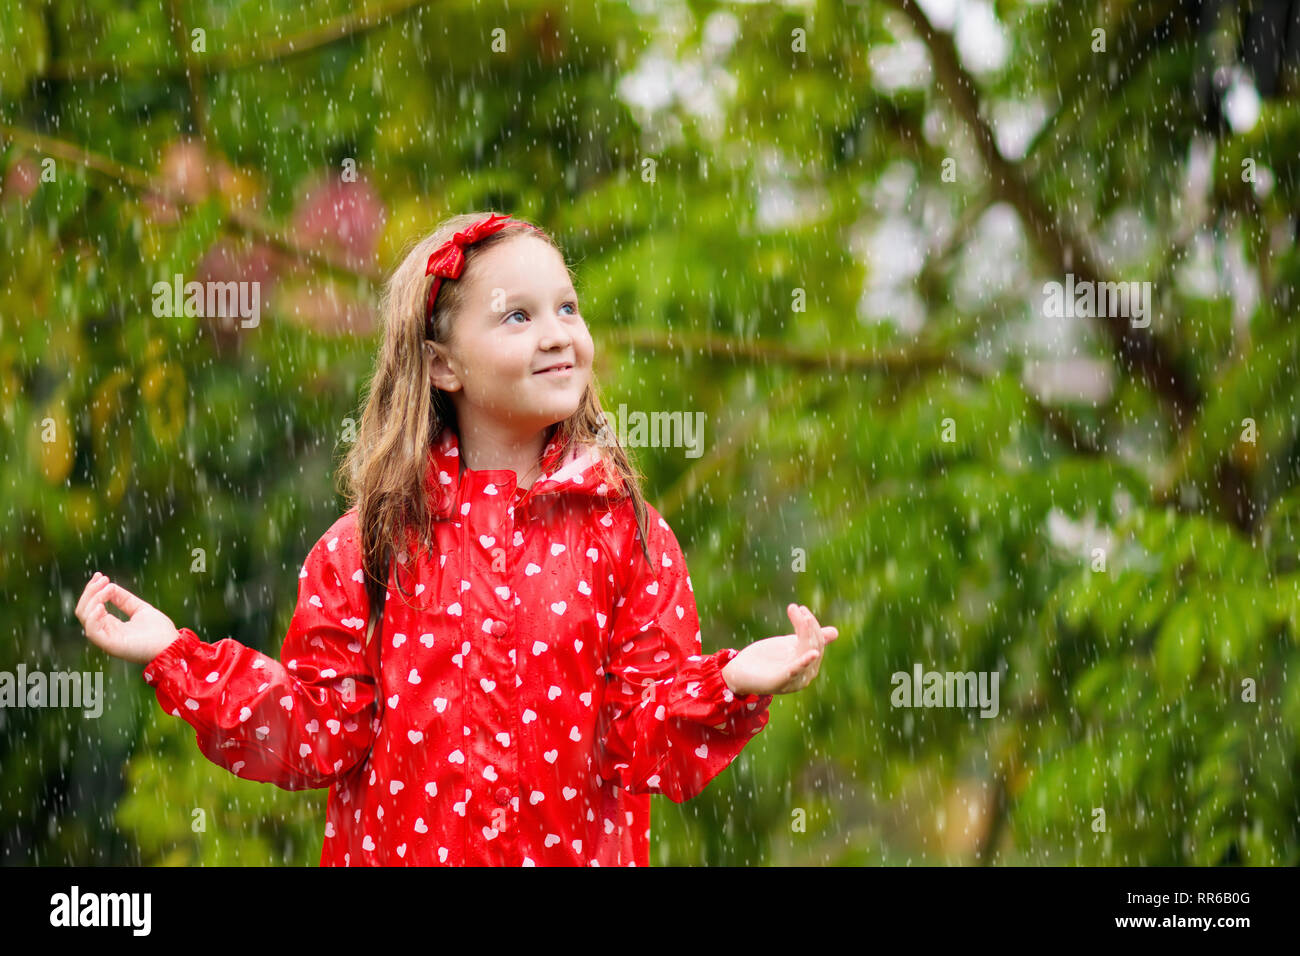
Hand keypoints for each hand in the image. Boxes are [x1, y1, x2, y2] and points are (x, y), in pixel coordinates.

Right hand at [76, 572, 180, 665]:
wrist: (172, 645)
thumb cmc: (159, 631)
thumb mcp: (139, 609)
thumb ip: (123, 599)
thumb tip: (109, 586)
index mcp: (111, 626)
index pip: (91, 607)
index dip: (92, 590)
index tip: (100, 575)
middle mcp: (105, 632)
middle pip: (84, 611)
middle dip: (90, 592)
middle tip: (101, 579)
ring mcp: (106, 639)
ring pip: (85, 618)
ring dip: (92, 600)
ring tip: (107, 589)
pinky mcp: (110, 645)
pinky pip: (92, 631)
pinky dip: (93, 617)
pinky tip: (101, 606)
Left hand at [722, 603, 838, 695]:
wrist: (740, 673)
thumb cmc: (767, 659)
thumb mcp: (790, 645)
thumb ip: (807, 638)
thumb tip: (835, 632)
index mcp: (809, 664)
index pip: (817, 641)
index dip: (812, 625)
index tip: (800, 609)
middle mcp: (806, 674)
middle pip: (813, 646)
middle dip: (808, 626)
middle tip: (797, 610)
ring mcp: (794, 680)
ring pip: (805, 653)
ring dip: (805, 633)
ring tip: (802, 618)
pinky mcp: (779, 683)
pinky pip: (794, 672)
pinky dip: (803, 663)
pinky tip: (812, 653)